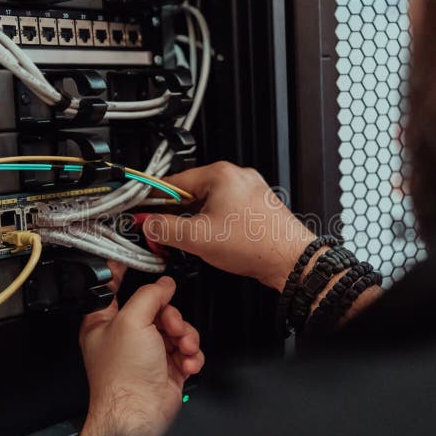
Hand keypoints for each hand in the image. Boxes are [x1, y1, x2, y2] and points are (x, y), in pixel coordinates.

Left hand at [79, 269, 203, 435]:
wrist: (140, 415)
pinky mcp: (168, 368)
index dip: (123, 272)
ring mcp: (148, 353)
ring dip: (185, 336)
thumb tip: (164, 284)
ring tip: (181, 348)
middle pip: (157, 308)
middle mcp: (125, 337)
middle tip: (170, 326)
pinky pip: (187, 350)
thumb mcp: (132, 321)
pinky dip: (191, 355)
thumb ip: (150, 295)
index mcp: (104, 323)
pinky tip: (186, 362)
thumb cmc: (122, 378)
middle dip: (172, 317)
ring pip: (176, 328)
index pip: (112, 288)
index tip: (135, 259)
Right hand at [144, 162, 315, 291]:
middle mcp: (237, 177)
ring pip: (209, 203)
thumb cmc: (256, 244)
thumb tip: (149, 224)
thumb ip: (166, 228)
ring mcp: (250, 191)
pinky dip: (214, 224)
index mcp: (221, 174)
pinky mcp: (257, 208)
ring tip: (194, 240)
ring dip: (196, 221)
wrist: (291, 261)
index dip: (155, 201)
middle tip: (166, 234)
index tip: (145, 213)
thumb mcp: (198, 237)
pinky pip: (226, 211)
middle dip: (176, 215)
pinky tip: (214, 241)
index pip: (174, 182)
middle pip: (191, 192)